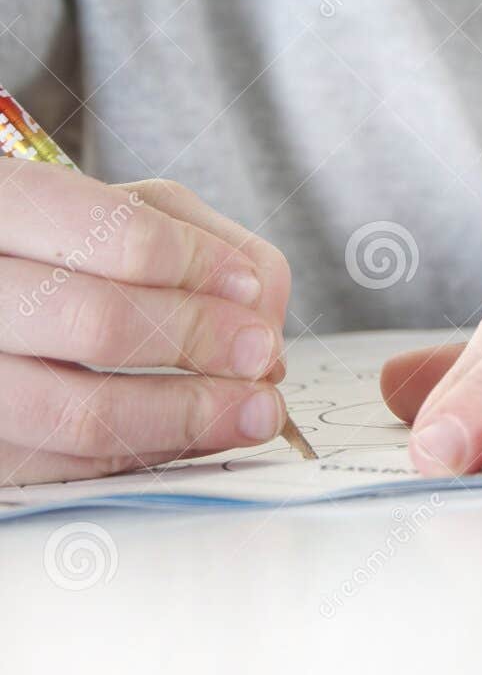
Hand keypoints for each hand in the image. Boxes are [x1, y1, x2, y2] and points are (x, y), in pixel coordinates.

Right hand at [0, 164, 291, 484]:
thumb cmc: (62, 248)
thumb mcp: (120, 211)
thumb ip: (195, 240)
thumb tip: (260, 310)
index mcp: (2, 206)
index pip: (107, 229)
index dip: (194, 262)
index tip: (250, 289)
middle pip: (95, 322)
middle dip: (199, 339)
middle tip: (262, 353)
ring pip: (79, 413)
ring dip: (190, 415)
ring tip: (256, 409)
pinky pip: (73, 468)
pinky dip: (152, 451)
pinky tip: (200, 434)